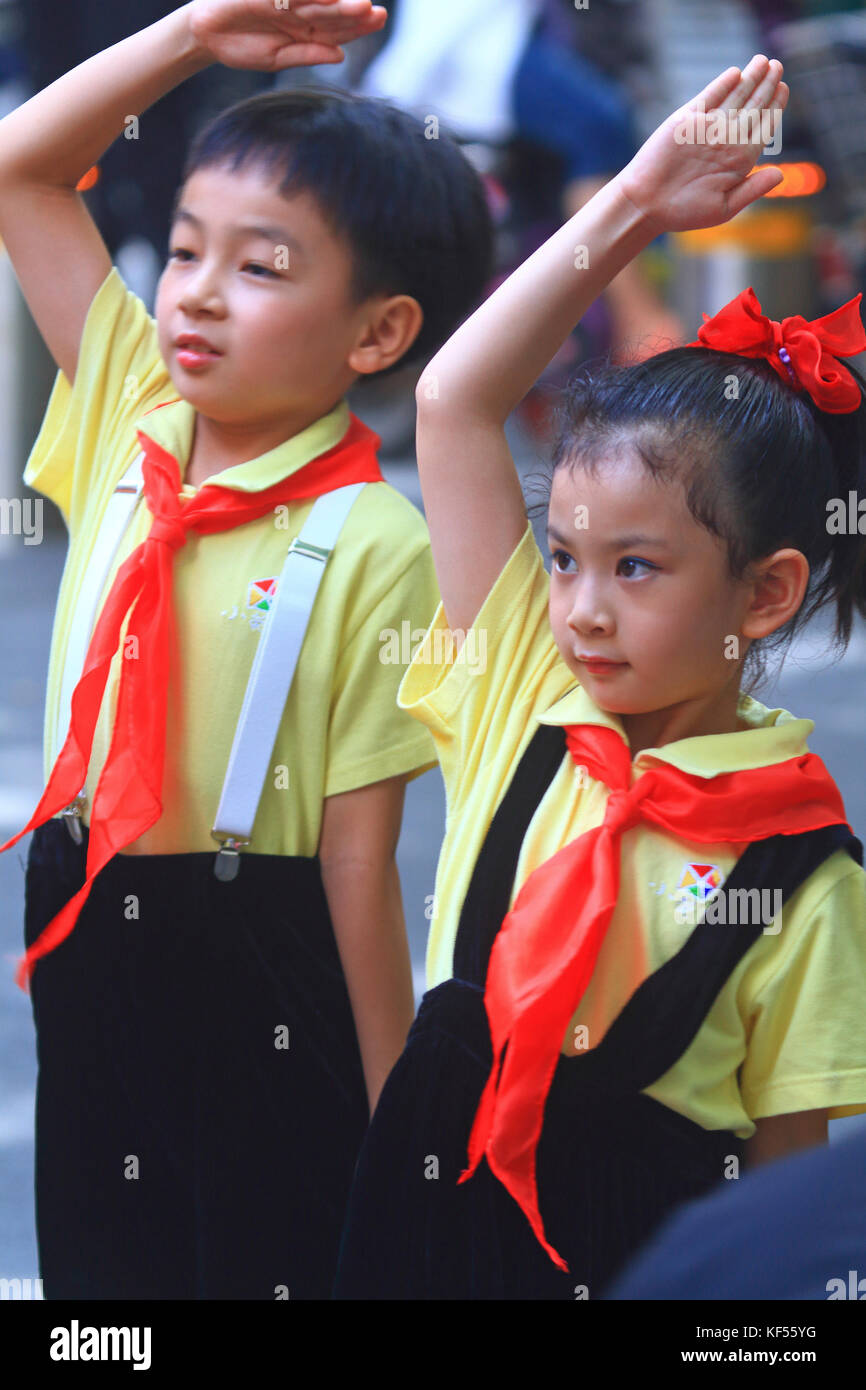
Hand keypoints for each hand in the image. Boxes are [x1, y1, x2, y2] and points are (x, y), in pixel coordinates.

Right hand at [188, 0, 387, 70]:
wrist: (207, 34)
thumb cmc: (242, 47)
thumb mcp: (276, 58)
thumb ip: (307, 54)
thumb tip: (340, 56)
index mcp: (306, 32)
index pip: (338, 30)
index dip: (358, 26)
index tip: (377, 19)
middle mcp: (300, 13)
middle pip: (333, 13)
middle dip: (355, 12)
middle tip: (377, 11)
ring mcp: (285, 0)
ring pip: (317, 0)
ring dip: (337, 2)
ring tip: (361, 3)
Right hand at [617, 55, 789, 235]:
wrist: (647, 205)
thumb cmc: (684, 212)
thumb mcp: (723, 208)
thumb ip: (752, 190)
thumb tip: (780, 175)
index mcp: (740, 159)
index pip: (764, 125)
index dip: (776, 105)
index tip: (784, 88)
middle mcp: (726, 139)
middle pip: (754, 106)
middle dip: (767, 85)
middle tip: (778, 66)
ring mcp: (707, 127)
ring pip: (735, 97)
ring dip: (751, 77)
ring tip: (764, 61)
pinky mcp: (687, 119)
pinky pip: (709, 97)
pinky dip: (722, 84)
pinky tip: (736, 73)